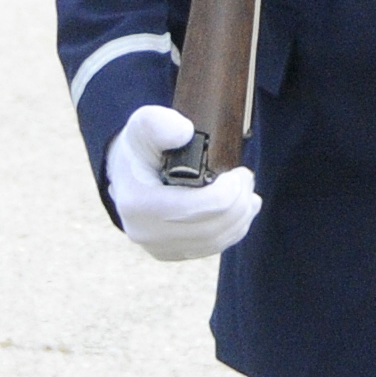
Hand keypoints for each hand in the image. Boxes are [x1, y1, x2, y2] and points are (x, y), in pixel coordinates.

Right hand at [105, 104, 261, 261]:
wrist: (127, 174)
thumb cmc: (140, 147)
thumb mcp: (144, 125)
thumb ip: (160, 123)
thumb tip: (185, 133)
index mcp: (138, 204)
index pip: (197, 209)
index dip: (228, 193)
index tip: (237, 172)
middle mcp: (146, 233)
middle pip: (211, 228)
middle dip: (239, 202)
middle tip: (246, 178)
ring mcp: (159, 248)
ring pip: (215, 241)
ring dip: (240, 216)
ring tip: (247, 192)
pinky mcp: (172, 253)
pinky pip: (212, 247)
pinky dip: (233, 229)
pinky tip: (241, 210)